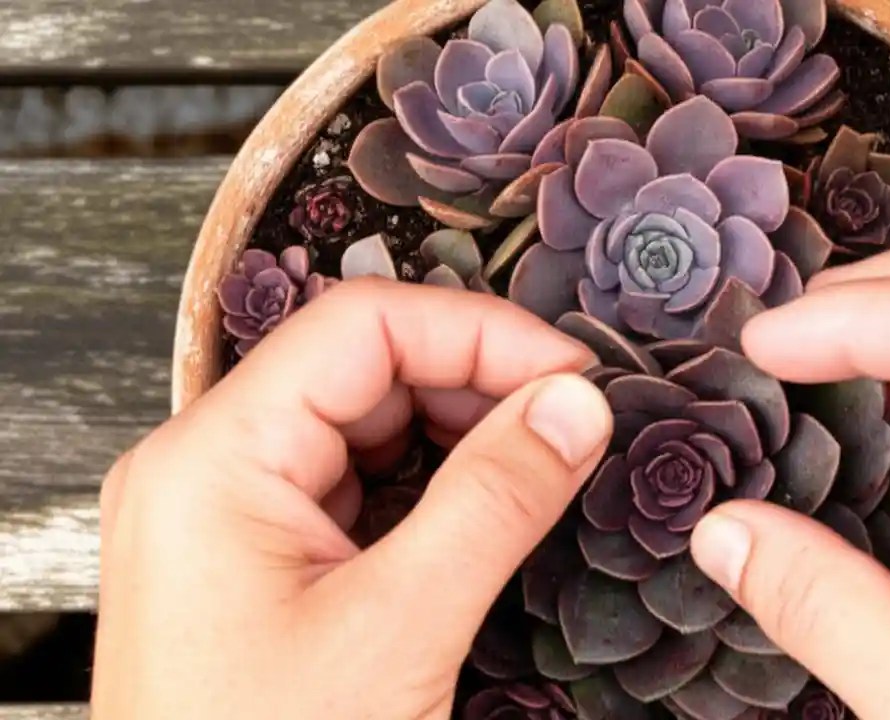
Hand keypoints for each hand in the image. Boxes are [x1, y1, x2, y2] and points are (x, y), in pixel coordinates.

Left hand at [91, 280, 611, 718]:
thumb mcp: (398, 630)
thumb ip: (494, 500)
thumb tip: (575, 406)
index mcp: (211, 461)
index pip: (360, 331)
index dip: (480, 334)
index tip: (573, 375)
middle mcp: (210, 471)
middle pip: (364, 370)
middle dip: (478, 384)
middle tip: (573, 423)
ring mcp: (234, 518)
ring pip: (369, 428)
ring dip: (464, 435)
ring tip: (544, 465)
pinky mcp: (265, 564)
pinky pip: (362, 489)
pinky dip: (435, 488)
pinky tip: (490, 508)